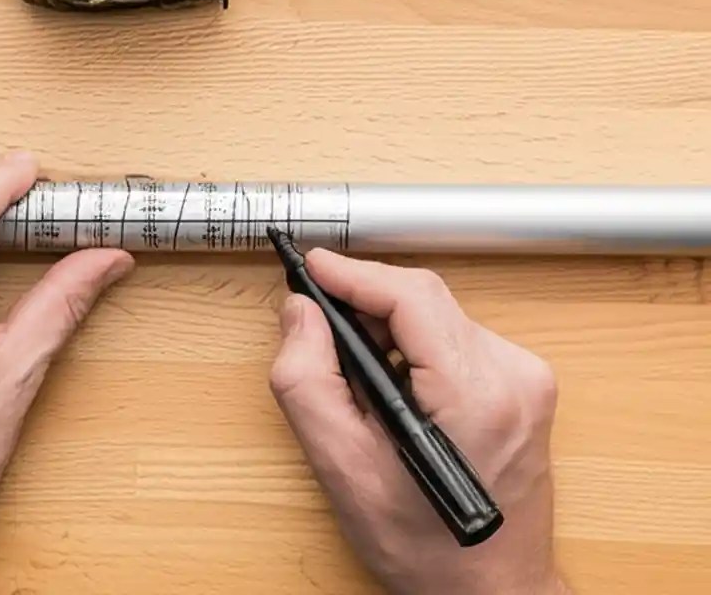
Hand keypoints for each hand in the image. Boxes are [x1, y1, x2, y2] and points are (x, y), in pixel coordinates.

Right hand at [269, 249, 569, 594]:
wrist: (490, 592)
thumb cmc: (426, 549)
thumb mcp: (343, 470)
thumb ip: (309, 382)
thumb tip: (301, 315)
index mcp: (475, 395)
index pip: (412, 296)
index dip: (354, 273)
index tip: (311, 265)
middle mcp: (513, 377)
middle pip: (425, 299)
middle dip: (364, 299)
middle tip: (315, 321)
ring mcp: (526, 379)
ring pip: (439, 316)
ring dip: (388, 326)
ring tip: (353, 370)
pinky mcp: (525, 386)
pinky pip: (456, 338)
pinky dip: (414, 346)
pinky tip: (392, 386)